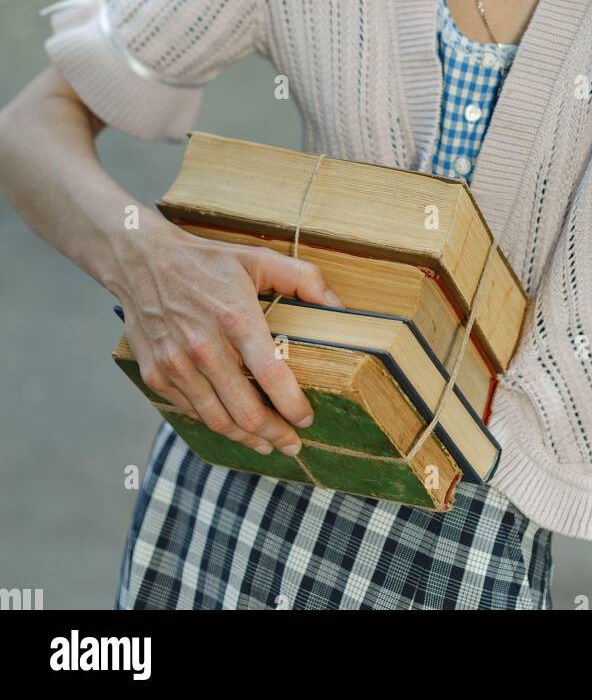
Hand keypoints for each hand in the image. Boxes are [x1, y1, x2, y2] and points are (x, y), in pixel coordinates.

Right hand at [109, 215, 343, 456]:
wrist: (142, 260)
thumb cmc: (206, 261)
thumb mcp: (259, 259)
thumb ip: (303, 279)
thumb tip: (339, 307)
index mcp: (236, 319)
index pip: (272, 377)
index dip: (294, 407)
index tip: (308, 419)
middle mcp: (205, 347)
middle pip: (246, 412)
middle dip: (276, 434)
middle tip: (293, 443)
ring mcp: (177, 364)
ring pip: (218, 420)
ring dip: (247, 438)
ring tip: (267, 444)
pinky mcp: (156, 373)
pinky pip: (192, 411)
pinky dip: (215, 423)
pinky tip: (231, 424)